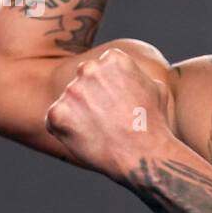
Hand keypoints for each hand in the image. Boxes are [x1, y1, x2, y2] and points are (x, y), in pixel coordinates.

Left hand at [45, 48, 174, 178]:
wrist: (143, 154)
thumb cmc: (154, 124)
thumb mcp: (157, 89)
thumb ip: (137, 76)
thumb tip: (133, 76)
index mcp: (113, 58)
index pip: (101, 68)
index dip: (109, 88)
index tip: (118, 105)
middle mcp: (89, 69)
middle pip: (82, 82)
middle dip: (90, 99)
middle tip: (106, 120)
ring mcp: (71, 91)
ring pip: (68, 102)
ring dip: (77, 115)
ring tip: (99, 132)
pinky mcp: (57, 113)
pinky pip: (54, 120)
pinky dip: (64, 130)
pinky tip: (84, 139)